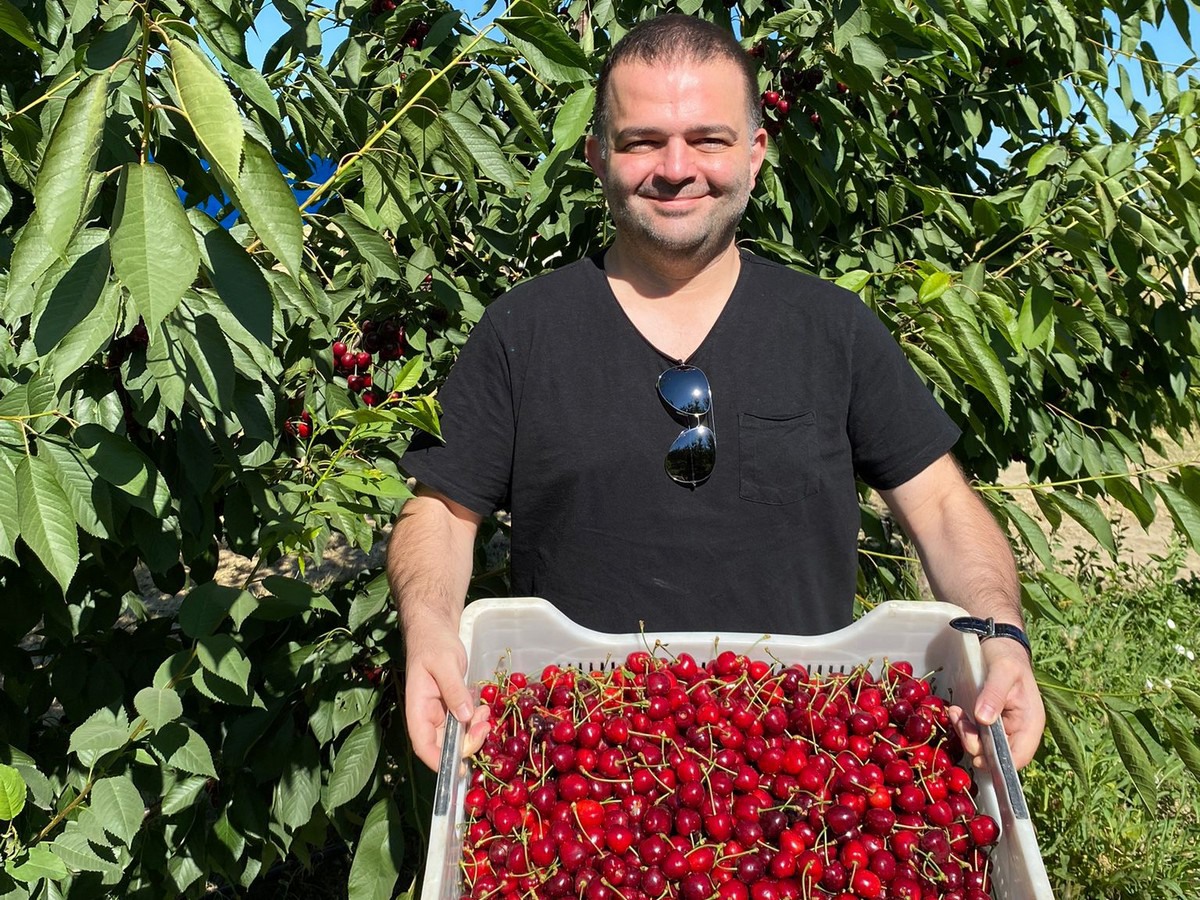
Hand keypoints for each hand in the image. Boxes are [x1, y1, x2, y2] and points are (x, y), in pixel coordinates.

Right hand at [404, 625, 490, 769]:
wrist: (435, 628)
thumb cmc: (433, 643)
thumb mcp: (444, 663)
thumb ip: (453, 690)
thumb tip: (464, 716)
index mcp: (417, 709)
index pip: (423, 745)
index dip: (439, 762)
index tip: (461, 769)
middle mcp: (427, 716)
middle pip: (444, 745)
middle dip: (467, 743)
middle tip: (485, 727)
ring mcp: (440, 712)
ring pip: (458, 736)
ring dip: (474, 731)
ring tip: (485, 713)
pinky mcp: (452, 706)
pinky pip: (465, 722)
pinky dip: (476, 720)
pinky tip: (482, 706)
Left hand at [949, 638, 1044, 769]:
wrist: (999, 644)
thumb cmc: (1006, 656)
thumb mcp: (1003, 670)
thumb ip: (994, 694)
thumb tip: (984, 720)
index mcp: (1031, 723)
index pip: (1019, 758)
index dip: (997, 763)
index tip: (975, 752)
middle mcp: (1019, 731)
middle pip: (997, 756)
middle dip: (974, 743)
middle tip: (959, 720)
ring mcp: (1004, 728)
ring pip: (983, 747)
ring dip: (965, 733)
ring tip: (956, 712)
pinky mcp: (989, 722)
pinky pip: (975, 734)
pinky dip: (963, 727)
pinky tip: (956, 711)